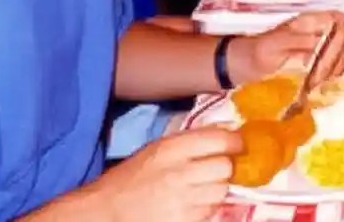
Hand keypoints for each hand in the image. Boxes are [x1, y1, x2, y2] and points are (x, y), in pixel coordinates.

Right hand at [85, 127, 240, 221]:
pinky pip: (211, 211)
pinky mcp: (186, 221)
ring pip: (222, 191)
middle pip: (226, 167)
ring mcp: (184, 201)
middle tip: (218, 169)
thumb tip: (229, 130)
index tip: (237, 145)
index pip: (221, 139)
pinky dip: (207, 207)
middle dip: (226, 167)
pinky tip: (193, 204)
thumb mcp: (157, 149)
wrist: (106, 213)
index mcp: (171, 149)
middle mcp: (180, 173)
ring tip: (201, 188)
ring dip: (217, 189)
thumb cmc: (131, 178)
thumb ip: (192, 139)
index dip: (235, 142)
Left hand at [228, 12, 343, 85]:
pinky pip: (333, 69)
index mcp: (308, 21)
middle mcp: (317, 32)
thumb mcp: (275, 45)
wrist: (242, 68)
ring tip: (314, 82)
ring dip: (332, 70)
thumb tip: (324, 42)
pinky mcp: (316, 66)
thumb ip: (300, 42)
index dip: (339, 34)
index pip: (337, 20)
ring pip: (340, 55)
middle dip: (335, 57)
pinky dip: (328, 78)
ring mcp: (318, 49)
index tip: (327, 53)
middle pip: (343, 38)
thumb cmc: (256, 52)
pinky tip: (316, 85)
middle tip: (319, 75)